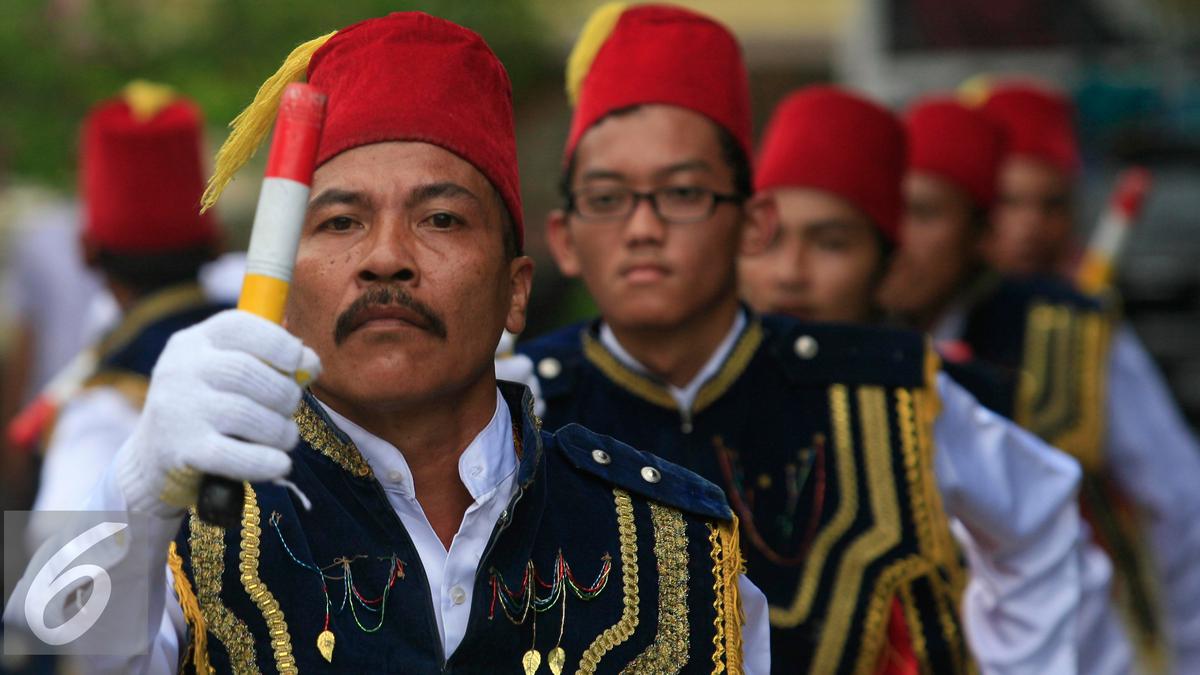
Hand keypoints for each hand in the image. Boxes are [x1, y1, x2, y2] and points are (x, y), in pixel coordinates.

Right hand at [113, 310, 320, 517]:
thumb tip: (310, 363)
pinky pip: (235, 455)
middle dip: (284, 394)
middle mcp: (180, 369)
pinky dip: (266, 461)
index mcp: (194, 341)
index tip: (301, 364)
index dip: (280, 343)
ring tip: (286, 437)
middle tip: (290, 410)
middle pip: (248, 372)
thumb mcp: (228, 373)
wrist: (153, 460)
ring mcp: (178, 410)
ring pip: (247, 414)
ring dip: (280, 430)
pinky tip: (280, 464)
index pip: (240, 326)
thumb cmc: (207, 408)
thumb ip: (269, 361)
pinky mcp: (181, 450)